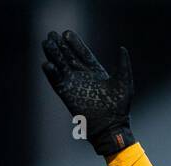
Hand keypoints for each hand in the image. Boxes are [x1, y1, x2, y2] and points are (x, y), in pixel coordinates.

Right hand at [41, 29, 134, 157]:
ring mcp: (74, 85)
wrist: (111, 127)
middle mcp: (82, 77)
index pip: (82, 53)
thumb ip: (123, 65)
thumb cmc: (120, 108)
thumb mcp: (124, 83)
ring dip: (53, 55)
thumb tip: (122, 48)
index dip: (75, 43)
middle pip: (68, 57)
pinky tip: (47, 64)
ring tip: (46, 42)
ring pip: (60, 66)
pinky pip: (56, 82)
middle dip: (60, 45)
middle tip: (52, 34)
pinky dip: (51, 73)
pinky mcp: (67, 95)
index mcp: (95, 72)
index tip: (67, 33)